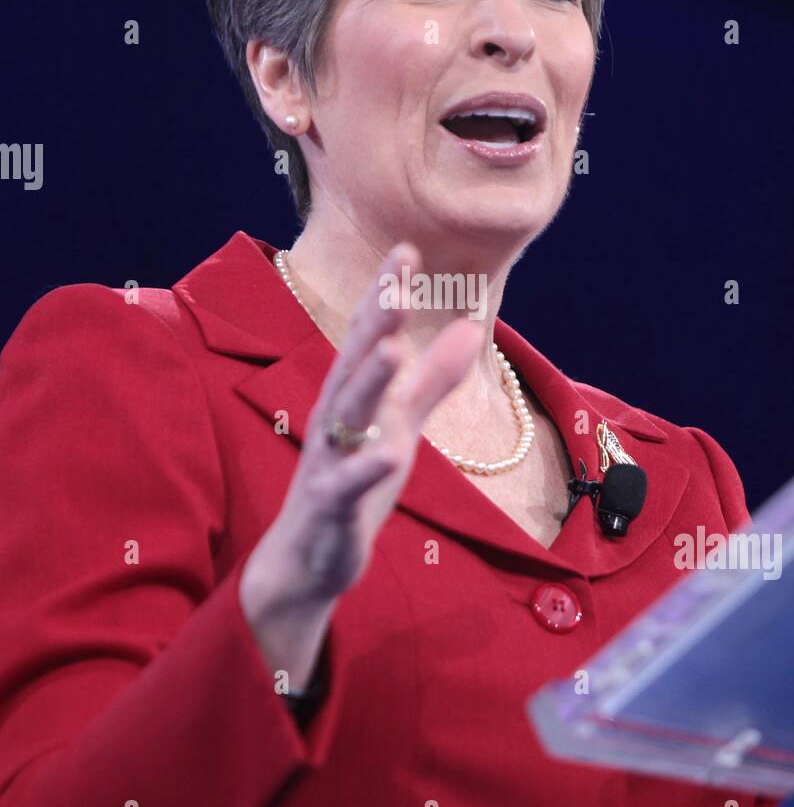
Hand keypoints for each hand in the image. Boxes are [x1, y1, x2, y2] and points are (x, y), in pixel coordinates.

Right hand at [238, 243, 484, 663]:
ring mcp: (329, 460)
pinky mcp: (330, 505)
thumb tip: (472, 325)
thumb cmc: (353, 482)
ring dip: (369, 381)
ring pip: (347, 416)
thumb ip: (433, 379)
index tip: (406, 250)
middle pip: (356, 362)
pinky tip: (389, 454)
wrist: (309, 557)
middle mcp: (335, 419)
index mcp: (353, 395)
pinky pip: (346, 484)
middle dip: (376, 320)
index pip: (370, 335)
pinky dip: (365, 468)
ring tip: (394, 347)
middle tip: (398, 279)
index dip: (385, 294)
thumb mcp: (400, 425)